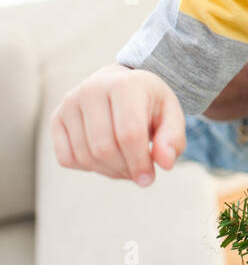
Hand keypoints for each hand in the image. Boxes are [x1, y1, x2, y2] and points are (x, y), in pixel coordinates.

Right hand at [51, 64, 185, 184]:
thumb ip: (173, 139)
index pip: (129, 134)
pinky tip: (104, 158)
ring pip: (85, 156)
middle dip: (124, 169)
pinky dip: (87, 167)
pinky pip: (66, 158)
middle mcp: (92, 90)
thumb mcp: (170, 115)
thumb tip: (165, 163)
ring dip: (108, 171)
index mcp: (125, 85)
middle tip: (138, 172)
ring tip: (125, 164)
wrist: (119, 84)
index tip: (149, 179)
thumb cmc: (148, 104)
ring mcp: (70, 103)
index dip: (139, 163)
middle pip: (104, 148)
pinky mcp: (56, 118)